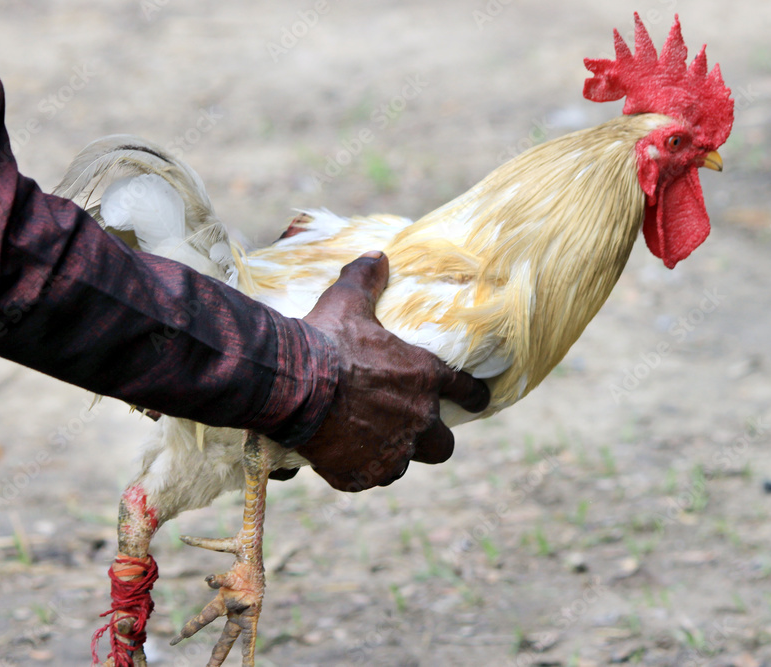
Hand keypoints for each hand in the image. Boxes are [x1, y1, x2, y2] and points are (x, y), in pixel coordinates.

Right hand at [294, 251, 488, 491]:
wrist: (292, 383)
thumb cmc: (326, 339)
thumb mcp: (348, 301)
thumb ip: (366, 280)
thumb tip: (377, 256)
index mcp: (424, 378)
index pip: (468, 391)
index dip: (474, 396)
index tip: (477, 400)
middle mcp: (417, 421)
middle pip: (443, 446)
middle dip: (432, 439)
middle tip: (413, 430)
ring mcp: (390, 453)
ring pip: (403, 465)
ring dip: (391, 456)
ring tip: (369, 444)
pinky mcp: (360, 474)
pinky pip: (366, 478)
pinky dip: (355, 470)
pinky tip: (339, 458)